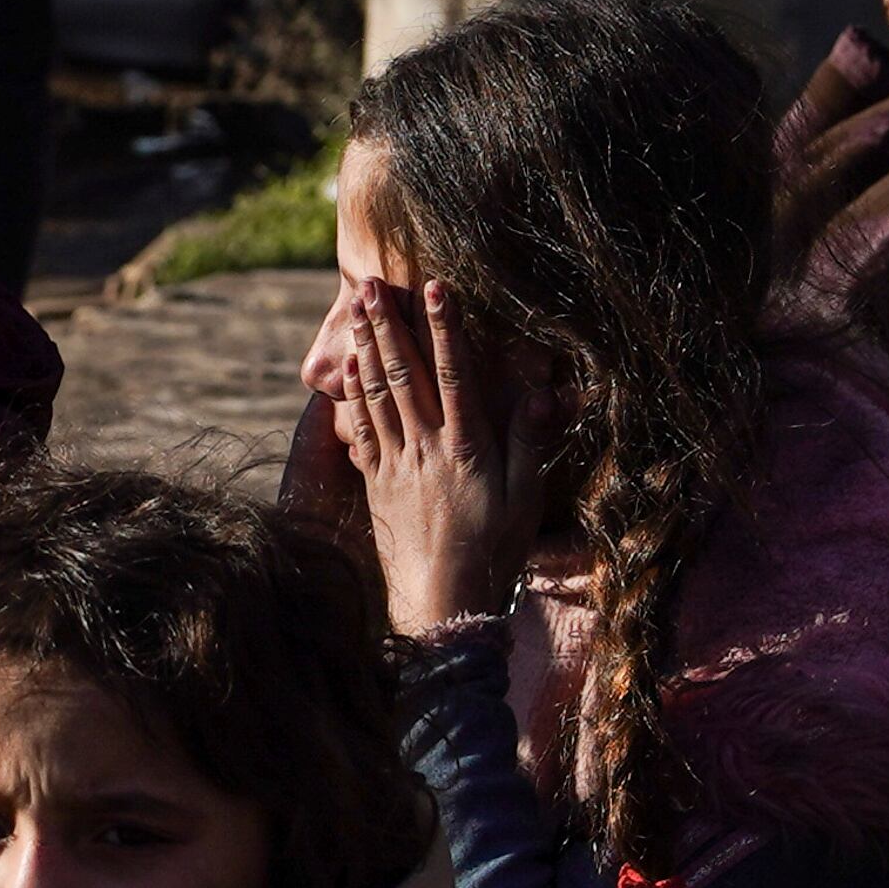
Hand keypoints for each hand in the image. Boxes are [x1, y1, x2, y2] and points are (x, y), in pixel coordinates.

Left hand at [332, 278, 554, 634]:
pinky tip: (347, 368)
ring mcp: (396, 464)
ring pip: (376, 394)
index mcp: (466, 447)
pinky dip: (353, 395)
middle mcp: (425, 448)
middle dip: (389, 325)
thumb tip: (541, 389)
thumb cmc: (492, 553)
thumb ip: (529, 441)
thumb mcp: (525, 498)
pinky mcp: (376, 484)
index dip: (446, 328)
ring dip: (366, 348)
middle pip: (404, 374)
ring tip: (357, 310)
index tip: (437, 288)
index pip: (456, 374)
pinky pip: (360, 430)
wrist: (442, 603)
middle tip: (372, 284)